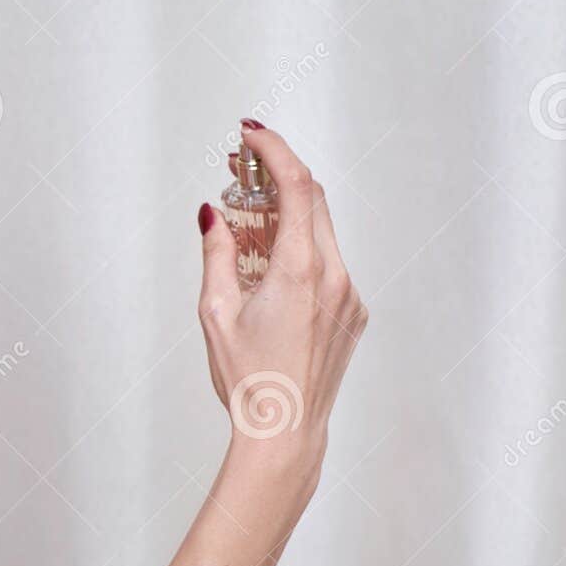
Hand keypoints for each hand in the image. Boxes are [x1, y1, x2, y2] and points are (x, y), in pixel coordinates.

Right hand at [197, 123, 368, 469]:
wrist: (286, 431)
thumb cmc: (248, 379)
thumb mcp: (215, 311)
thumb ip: (216, 253)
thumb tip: (211, 212)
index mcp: (299, 271)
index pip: (296, 186)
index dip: (275, 149)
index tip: (251, 133)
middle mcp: (334, 275)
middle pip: (312, 199)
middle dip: (277, 174)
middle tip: (240, 166)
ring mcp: (350, 294)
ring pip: (320, 230)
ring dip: (287, 212)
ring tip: (246, 217)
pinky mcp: (354, 311)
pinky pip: (328, 261)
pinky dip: (300, 246)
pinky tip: (268, 264)